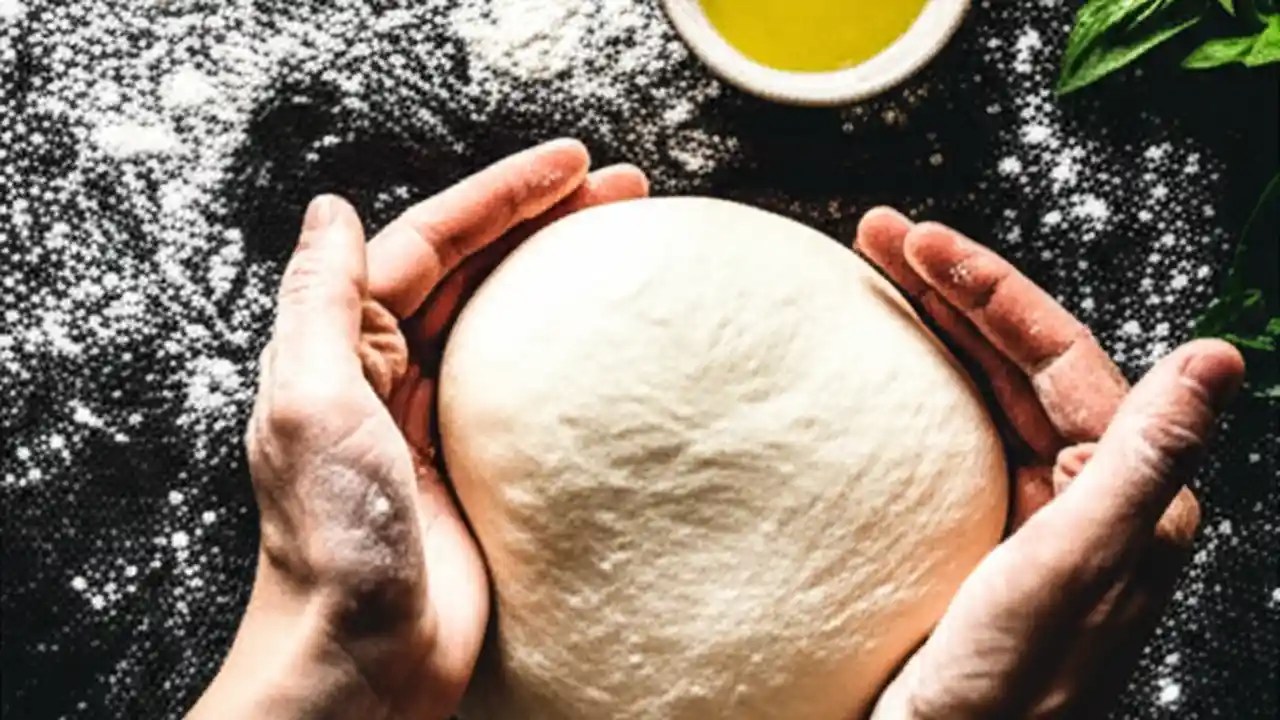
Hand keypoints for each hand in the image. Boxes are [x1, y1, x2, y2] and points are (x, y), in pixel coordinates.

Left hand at [189, 140, 647, 719]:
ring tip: (625, 238)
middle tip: (622, 189)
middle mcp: (389, 376)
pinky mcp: (482, 469)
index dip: (498, 196)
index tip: (571, 165)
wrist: (365, 666)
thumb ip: (320, 304)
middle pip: (474, 271)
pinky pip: (529, 389)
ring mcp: (441, 421)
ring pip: (504, 321)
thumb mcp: (308, 405)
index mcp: (344, 349)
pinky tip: (609, 337)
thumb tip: (330, 212)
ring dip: (558, 273)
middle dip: (542, 221)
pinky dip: (568, 351)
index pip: (428, 244)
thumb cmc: (330, 544)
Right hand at [855, 209, 1244, 718]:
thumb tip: (1220, 355)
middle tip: (878, 235)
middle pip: (1018, 360)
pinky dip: (917, 388)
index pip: (1062, 356)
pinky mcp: (981, 532)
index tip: (921, 243)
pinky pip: (952, 435)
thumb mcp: (1080, 564)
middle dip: (951, 291)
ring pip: (983, 388)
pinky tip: (882, 364)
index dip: (993, 290)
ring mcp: (1032, 510)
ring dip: (931, 326)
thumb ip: (1146, 458)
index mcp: (1129, 490)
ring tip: (870, 272)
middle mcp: (1088, 490)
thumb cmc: (1011, 687)